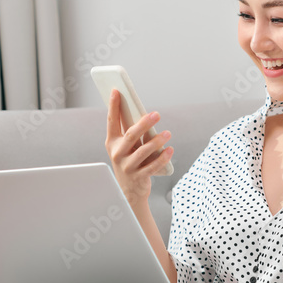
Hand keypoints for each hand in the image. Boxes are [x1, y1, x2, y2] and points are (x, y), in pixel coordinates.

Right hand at [104, 88, 173, 204]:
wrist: (128, 191)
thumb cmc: (129, 161)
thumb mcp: (124, 147)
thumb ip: (130, 132)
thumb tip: (142, 112)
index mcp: (112, 143)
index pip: (112, 121)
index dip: (113, 106)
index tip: (116, 91)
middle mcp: (117, 154)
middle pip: (131, 135)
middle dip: (144, 123)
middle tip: (157, 114)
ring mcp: (127, 166)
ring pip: (143, 151)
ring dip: (157, 141)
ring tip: (167, 133)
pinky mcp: (138, 177)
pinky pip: (153, 166)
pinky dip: (163, 157)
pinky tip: (170, 150)